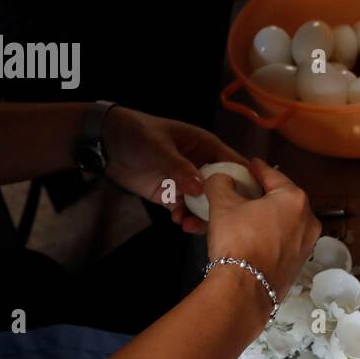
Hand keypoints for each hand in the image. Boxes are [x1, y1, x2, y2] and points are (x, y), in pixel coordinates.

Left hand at [100, 107, 244, 233]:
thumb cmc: (137, 133)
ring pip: (205, 204)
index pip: (235, 164)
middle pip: (224, 189)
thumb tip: (200, 189)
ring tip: (192, 225)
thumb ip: (179, 168)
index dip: (247, 181)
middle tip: (222, 222)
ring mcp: (187, 182)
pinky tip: (178, 221)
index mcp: (207, 147)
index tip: (254, 202)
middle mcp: (202, 166)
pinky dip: (184, 217)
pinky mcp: (171, 194)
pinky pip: (185, 210)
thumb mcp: (159, 147)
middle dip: (224, 206)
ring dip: (202, 217)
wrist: (106, 142)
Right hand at [204, 158, 320, 297]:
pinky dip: (264, 236)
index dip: (258, 169)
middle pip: (278, 201)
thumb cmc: (238, 242)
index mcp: (295, 200)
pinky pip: (279, 242)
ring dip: (258, 218)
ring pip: (278, 223)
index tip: (250, 165)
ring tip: (238, 216)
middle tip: (243, 191)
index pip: (273, 176)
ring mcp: (305, 245)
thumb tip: (221, 179)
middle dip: (258, 196)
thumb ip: (221, 184)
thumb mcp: (222, 205)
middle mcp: (307, 221)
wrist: (245, 289)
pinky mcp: (297, 265)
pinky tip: (246, 237)